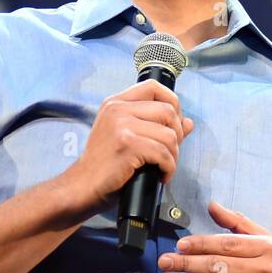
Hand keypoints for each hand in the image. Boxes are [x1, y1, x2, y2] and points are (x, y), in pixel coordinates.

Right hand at [60, 79, 193, 218]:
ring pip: (169, 134)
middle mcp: (117, 109)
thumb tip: (188, 122)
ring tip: (164, 166)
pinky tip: (161, 175)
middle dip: (177, 134)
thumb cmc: (106, 164)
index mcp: (116, 102)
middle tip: (170, 152)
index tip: (173, 125)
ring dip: (174, 155)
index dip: (172, 103)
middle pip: (168, 110)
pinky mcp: (127, 145)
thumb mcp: (129, 137)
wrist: (82, 186)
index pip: (154, 86)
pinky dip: (169, 168)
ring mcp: (121, 126)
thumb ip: (157, 126)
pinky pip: (163, 153)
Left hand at [157, 200, 271, 272]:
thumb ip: (238, 223)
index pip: (228, 244)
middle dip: (187, 264)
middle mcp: (265, 271)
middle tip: (163, 262)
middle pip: (219, 266)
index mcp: (267, 249)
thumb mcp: (268, 241)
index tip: (180, 245)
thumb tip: (212, 205)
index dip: (201, 244)